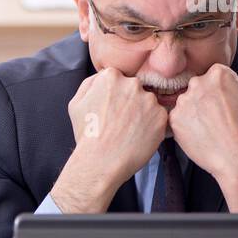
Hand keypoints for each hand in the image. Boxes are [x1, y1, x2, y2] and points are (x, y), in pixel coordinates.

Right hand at [51, 67, 167, 211]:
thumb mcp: (76, 103)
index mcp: (111, 77)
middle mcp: (132, 84)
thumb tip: (103, 77)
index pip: (119, 79)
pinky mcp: (161, 116)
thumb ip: (90, 83)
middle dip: (130, 102)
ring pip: (148, 103)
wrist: (100, 161)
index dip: (115, 95)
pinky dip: (151, 126)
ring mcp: (148, 100)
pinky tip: (137, 136)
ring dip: (141, 113)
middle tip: (120, 121)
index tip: (112, 108)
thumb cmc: (87, 134)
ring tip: (128, 131)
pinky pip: (158, 117)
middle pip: (135, 89)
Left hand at [168, 63, 237, 210]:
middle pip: (198, 87)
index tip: (222, 100)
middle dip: (204, 98)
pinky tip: (200, 133)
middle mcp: (198, 84)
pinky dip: (186, 125)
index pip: (214, 75)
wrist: (236, 155)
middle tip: (215, 115)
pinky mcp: (174, 118)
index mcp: (219, 74)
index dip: (220, 89)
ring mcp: (184, 101)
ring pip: (187, 102)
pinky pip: (178, 118)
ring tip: (209, 127)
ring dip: (194, 111)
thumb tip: (231, 82)